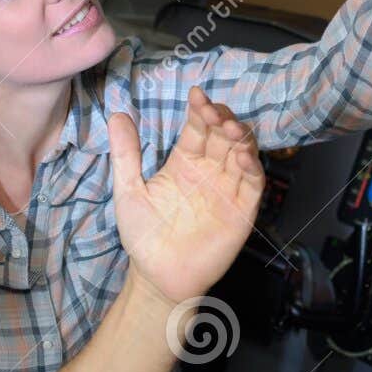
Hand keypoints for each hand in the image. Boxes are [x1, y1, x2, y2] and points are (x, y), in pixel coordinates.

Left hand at [107, 86, 264, 306]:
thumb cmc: (143, 235)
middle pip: (223, 136)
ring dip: (240, 137)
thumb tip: (118, 114)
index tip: (196, 95)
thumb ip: (125, 153)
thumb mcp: (127, 189)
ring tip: (231, 127)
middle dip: (222, 119)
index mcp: (184, 162)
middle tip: (214, 111)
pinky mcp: (242, 210)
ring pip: (242, 153)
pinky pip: (252, 183)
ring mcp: (227, 189)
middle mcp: (209, 171)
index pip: (198, 129)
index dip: (200, 111)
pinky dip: (252, 167)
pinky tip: (243, 156)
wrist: (158, 277)